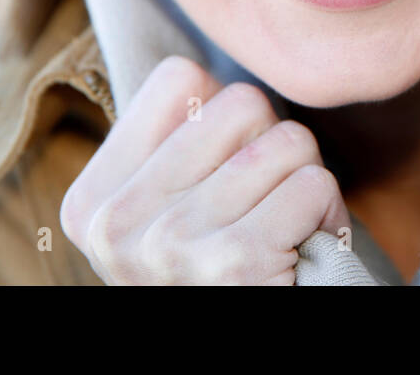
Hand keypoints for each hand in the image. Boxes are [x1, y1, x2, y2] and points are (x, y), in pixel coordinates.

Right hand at [60, 55, 350, 283]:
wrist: (233, 348)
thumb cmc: (216, 272)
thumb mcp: (162, 212)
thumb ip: (172, 144)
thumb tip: (200, 72)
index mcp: (93, 200)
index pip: (180, 78)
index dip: (223, 114)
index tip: (222, 171)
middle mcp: (117, 223)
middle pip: (242, 103)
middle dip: (273, 145)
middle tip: (264, 200)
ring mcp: (170, 243)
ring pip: (288, 141)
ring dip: (305, 181)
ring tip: (284, 225)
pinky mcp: (233, 262)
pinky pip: (313, 185)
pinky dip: (326, 213)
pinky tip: (302, 248)